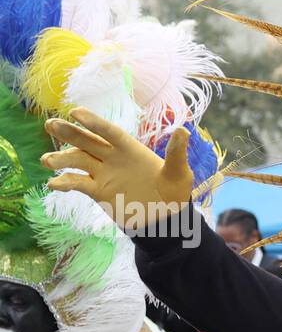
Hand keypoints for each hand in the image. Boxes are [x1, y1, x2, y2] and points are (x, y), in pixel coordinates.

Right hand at [41, 109, 193, 221]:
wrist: (165, 219)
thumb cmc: (174, 193)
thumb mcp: (179, 173)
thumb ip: (176, 153)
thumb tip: (184, 131)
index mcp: (129, 148)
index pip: (109, 132)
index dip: (93, 122)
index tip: (76, 112)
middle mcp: (112, 157)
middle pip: (87, 141)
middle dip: (69, 133)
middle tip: (50, 125)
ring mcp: (103, 173)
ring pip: (77, 161)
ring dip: (61, 159)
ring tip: (47, 161)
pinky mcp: (98, 191)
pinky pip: (77, 183)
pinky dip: (65, 183)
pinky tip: (53, 185)